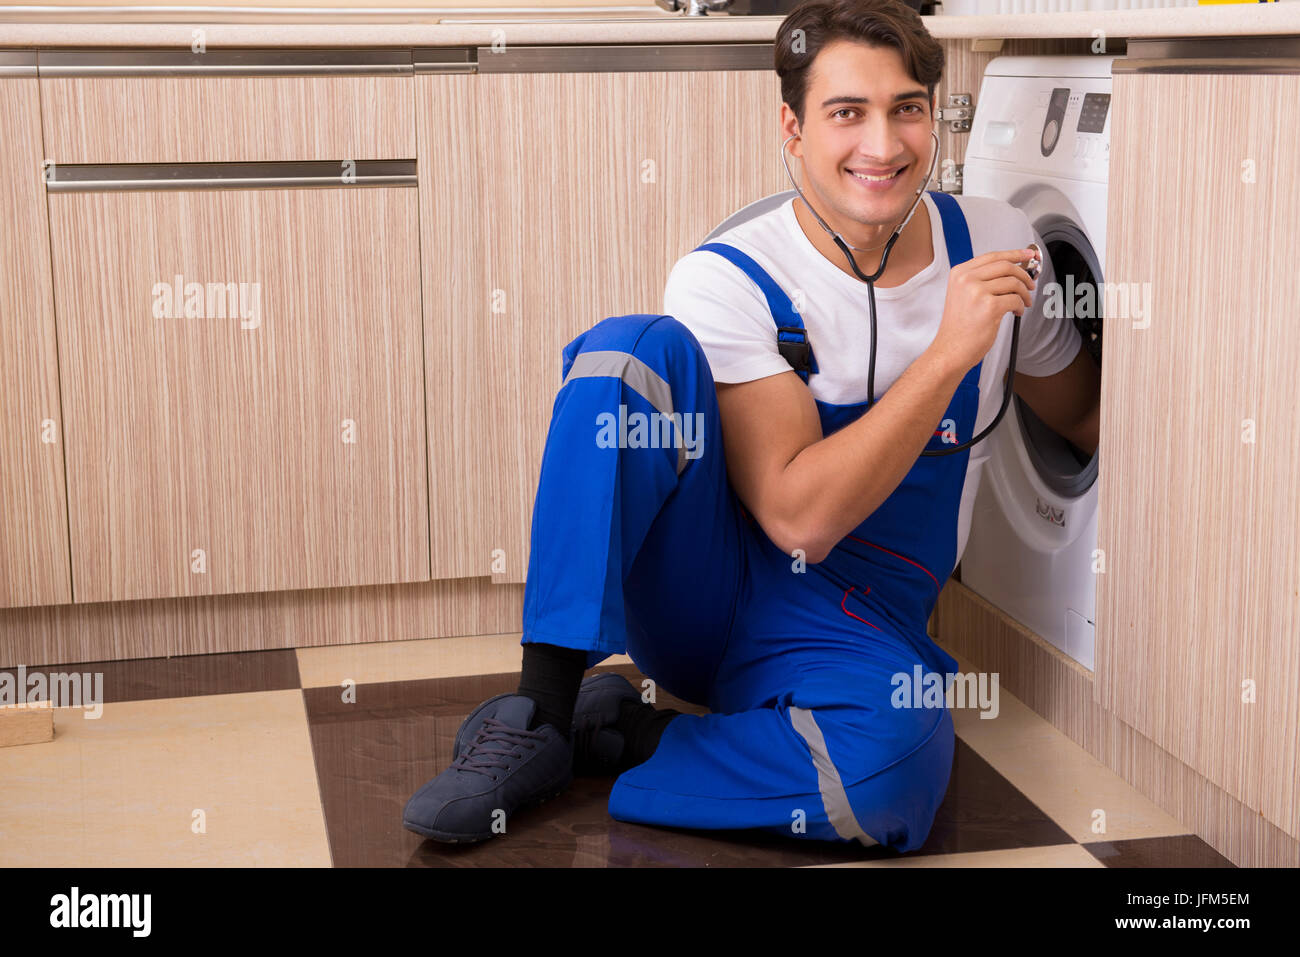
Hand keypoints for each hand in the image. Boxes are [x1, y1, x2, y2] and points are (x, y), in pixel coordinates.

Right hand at [929, 248, 1037, 376]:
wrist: (950, 350)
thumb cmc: (959, 327)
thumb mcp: (963, 295)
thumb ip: (982, 280)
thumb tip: (1013, 270)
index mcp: (960, 273)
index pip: (993, 256)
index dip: (1014, 254)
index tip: (1028, 254)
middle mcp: (966, 279)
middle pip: (1006, 266)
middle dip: (1024, 274)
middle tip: (1031, 284)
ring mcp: (977, 292)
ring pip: (1014, 282)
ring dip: (1024, 293)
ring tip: (1024, 303)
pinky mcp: (989, 307)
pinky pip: (1015, 299)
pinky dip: (1021, 306)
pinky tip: (1017, 312)